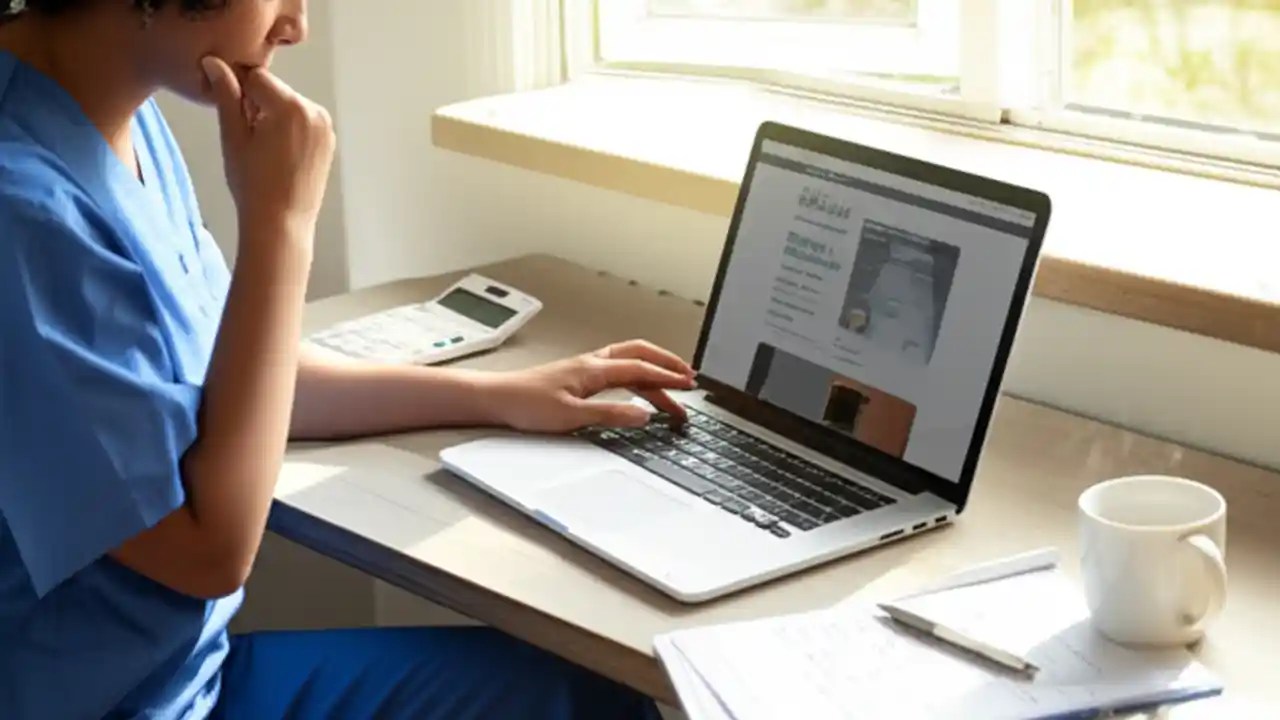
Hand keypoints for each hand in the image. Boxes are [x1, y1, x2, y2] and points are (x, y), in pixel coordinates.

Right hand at [201, 57, 335, 236]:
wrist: (281, 223)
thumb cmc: (252, 183)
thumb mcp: (233, 136)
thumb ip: (226, 95)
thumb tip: (213, 62)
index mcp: (291, 106)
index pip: (256, 77)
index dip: (238, 91)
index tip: (233, 116)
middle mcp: (315, 111)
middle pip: (275, 90)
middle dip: (258, 104)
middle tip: (248, 138)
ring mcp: (326, 127)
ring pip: (289, 105)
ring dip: (273, 116)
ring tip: (264, 150)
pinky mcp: (329, 141)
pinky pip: (303, 122)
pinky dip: (289, 129)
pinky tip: (279, 155)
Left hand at [487, 340, 696, 432]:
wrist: (496, 398)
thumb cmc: (526, 404)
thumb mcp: (571, 416)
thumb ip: (610, 414)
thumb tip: (644, 414)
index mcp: (594, 369)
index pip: (640, 369)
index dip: (667, 377)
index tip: (689, 384)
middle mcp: (592, 363)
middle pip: (639, 354)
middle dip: (667, 363)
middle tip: (688, 377)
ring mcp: (585, 367)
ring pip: (629, 360)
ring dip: (652, 368)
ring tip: (672, 384)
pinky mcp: (579, 376)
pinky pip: (617, 367)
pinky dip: (636, 373)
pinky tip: (638, 385)